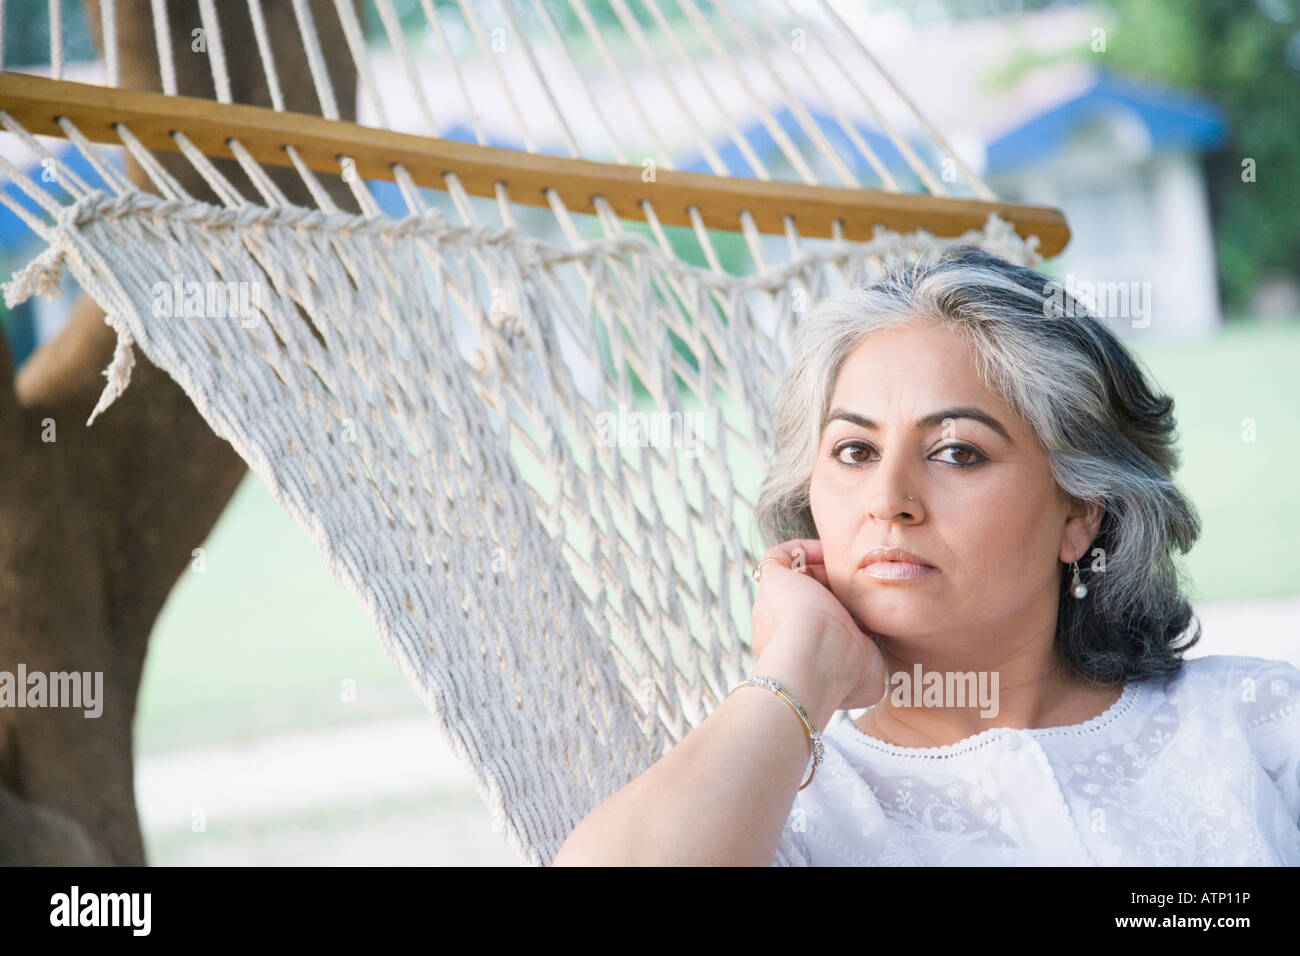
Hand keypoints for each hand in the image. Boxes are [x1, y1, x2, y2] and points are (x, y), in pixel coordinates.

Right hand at [750, 539, 885, 711]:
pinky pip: (779, 557)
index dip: (844, 616)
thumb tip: (881, 656)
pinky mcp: (771, 582)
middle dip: (833, 591)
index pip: (819, 628)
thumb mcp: (870, 673)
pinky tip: (827, 550)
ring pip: (793, 581)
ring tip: (847, 565)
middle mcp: (780, 632)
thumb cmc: (844, 672)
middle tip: (860, 586)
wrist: (816, 657)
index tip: (868, 613)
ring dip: (819, 570)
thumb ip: (873, 659)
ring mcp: (771, 606)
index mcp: (801, 654)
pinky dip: (801, 549)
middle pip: (806, 602)